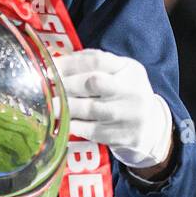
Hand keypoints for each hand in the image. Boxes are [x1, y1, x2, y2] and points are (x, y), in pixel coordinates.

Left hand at [54, 49, 173, 169]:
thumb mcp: (117, 74)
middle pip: (93, 82)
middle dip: (65, 84)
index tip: (48, 67)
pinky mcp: (122, 136)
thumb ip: (91, 63)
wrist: (151, 128)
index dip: (69, 63)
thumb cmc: (123, 95)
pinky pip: (90, 130)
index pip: (96, 61)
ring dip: (64, 106)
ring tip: (47, 105)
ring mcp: (129, 114)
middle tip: (44, 87)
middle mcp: (132, 90)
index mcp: (130, 69)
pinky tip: (59, 122)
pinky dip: (72, 125)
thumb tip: (56, 60)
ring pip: (90, 108)